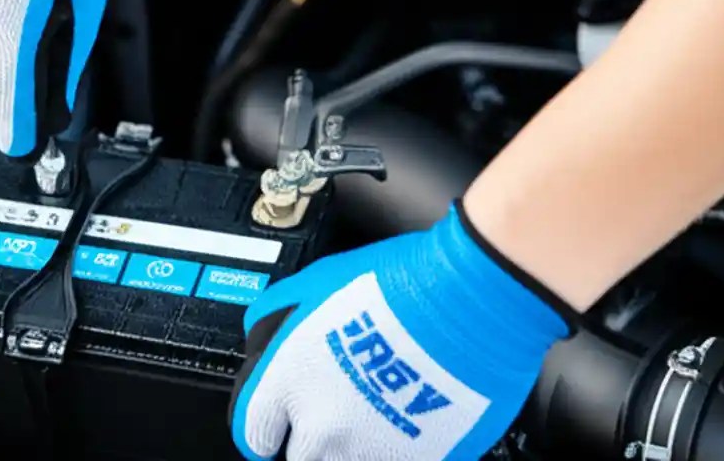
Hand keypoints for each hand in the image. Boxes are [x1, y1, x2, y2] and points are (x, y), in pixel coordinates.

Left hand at [229, 203, 572, 460]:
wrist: (471, 296)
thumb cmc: (399, 280)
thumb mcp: (313, 283)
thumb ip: (278, 323)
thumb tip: (264, 343)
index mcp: (287, 381)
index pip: (252, 434)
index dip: (265, 429)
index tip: (276, 426)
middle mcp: (323, 423)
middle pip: (299, 459)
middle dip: (312, 442)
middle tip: (338, 413)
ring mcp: (372, 447)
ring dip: (356, 448)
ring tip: (379, 414)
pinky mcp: (421, 459)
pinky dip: (402, 449)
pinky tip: (413, 420)